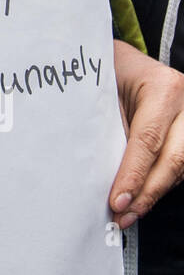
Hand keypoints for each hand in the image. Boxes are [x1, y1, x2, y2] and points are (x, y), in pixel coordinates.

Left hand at [108, 39, 183, 227]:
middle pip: (174, 159)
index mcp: (164, 87)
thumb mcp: (103, 89)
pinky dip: (159, 184)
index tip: (117, 201)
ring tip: (127, 214)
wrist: (123, 58)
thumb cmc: (107, 70)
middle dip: (147, 193)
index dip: (133, 174)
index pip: (148, 139)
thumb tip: (100, 170)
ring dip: (154, 194)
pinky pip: (180, 166)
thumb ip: (107, 124)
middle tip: (122, 216)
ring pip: (180, 167)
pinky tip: (140, 199)